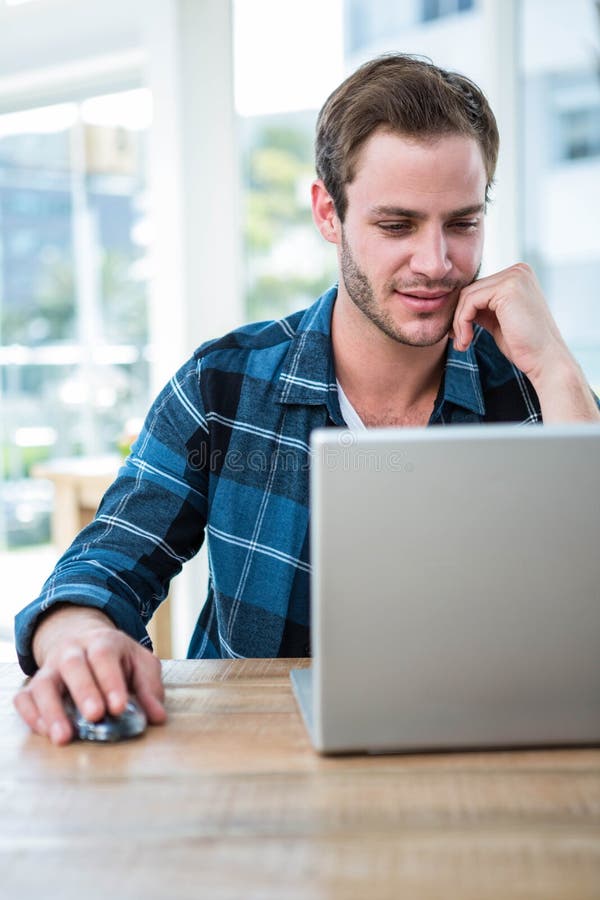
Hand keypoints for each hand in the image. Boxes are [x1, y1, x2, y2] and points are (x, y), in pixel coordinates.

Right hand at [13, 605, 166, 744]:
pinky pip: (24, 699)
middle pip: (73, 665)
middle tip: (94, 717)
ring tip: (64, 737)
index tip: (119, 707)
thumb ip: (150, 689)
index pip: (105, 656)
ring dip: (52, 710)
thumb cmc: (116, 658)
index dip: (111, 681)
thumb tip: (157, 717)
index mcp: (102, 642)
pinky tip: (46, 732)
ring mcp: (50, 669)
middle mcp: (72, 652)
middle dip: (84, 691)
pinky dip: (31, 716)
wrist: (81, 640)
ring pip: (43, 683)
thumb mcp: (140, 664)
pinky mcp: (34, 686)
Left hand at [451, 263, 566, 381]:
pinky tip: (466, 340)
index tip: (459, 336)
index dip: (464, 313)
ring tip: (462, 344)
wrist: (545, 360)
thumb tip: (457, 307)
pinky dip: (462, 322)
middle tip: (459, 343)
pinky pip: (470, 302)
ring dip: (459, 323)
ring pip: (467, 295)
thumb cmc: (524, 345)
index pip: (479, 288)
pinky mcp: (507, 288)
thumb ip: (483, 309)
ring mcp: (514, 277)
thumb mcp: (499, 321)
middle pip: (471, 290)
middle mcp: (519, 270)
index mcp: (519, 276)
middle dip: (460, 318)